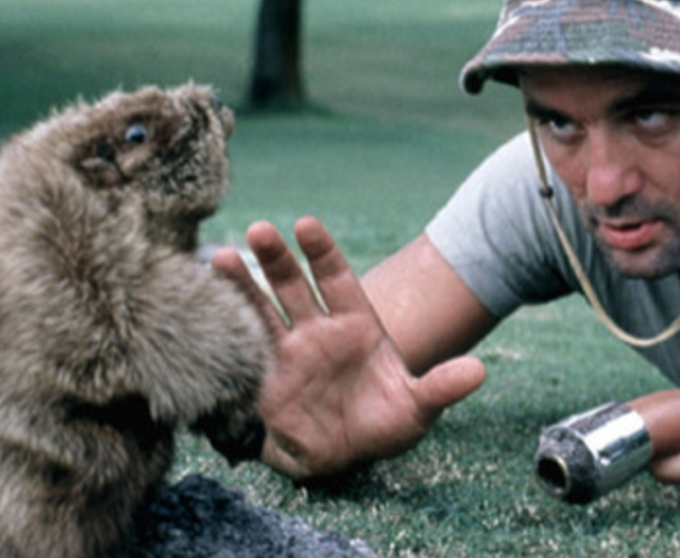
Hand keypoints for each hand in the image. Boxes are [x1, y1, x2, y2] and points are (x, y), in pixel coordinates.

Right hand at [212, 217, 485, 478]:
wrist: (345, 456)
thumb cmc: (383, 424)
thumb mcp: (417, 408)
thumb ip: (441, 387)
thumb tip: (478, 370)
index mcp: (355, 323)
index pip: (337, 277)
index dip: (321, 251)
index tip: (305, 224)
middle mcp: (317, 328)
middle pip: (294, 284)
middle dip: (277, 257)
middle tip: (259, 230)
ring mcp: (286, 349)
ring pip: (261, 308)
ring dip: (241, 284)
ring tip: (219, 258)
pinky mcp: (262, 377)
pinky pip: (240, 346)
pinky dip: (223, 327)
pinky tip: (201, 305)